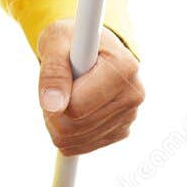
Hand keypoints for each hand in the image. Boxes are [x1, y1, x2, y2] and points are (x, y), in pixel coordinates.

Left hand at [36, 19, 143, 156]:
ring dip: (57, 121)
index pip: (76, 107)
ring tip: (65, 93)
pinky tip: (73, 107)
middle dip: (52, 110)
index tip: (55, 75)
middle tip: (55, 85)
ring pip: (73, 140)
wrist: (89, 47)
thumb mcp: (55, 41)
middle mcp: (133, 95)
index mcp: (124, 67)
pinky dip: (66, 132)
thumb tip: (52, 105)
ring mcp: (130, 116)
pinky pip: (79, 146)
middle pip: (74, 127)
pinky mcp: (121, 131)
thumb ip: (52, 71)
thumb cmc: (71, 40)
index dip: (54, 96)